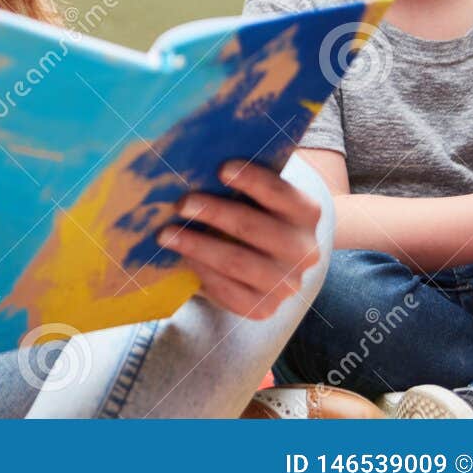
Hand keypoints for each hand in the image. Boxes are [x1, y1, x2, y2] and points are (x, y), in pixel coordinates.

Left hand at [157, 161, 320, 318]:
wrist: (272, 263)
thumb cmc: (255, 214)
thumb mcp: (259, 197)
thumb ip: (241, 183)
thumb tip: (197, 164)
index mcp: (306, 213)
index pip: (279, 192)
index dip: (252, 179)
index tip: (221, 168)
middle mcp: (304, 249)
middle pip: (254, 228)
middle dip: (215, 213)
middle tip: (181, 203)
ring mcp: (287, 283)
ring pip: (237, 262)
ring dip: (198, 246)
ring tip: (165, 234)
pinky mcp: (265, 308)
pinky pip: (229, 291)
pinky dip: (202, 272)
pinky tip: (183, 258)